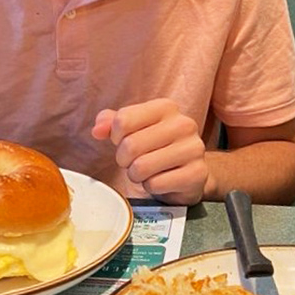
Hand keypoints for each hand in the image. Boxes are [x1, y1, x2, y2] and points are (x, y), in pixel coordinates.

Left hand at [91, 98, 207, 205]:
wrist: (189, 173)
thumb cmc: (157, 149)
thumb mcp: (134, 129)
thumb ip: (112, 123)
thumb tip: (98, 130)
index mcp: (166, 107)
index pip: (123, 120)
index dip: (116, 137)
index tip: (124, 142)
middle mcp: (183, 124)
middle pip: (130, 145)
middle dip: (124, 160)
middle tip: (134, 162)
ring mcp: (193, 149)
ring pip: (141, 166)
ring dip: (137, 175)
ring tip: (147, 172)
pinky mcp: (197, 174)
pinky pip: (155, 184)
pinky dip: (152, 187)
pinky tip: (162, 181)